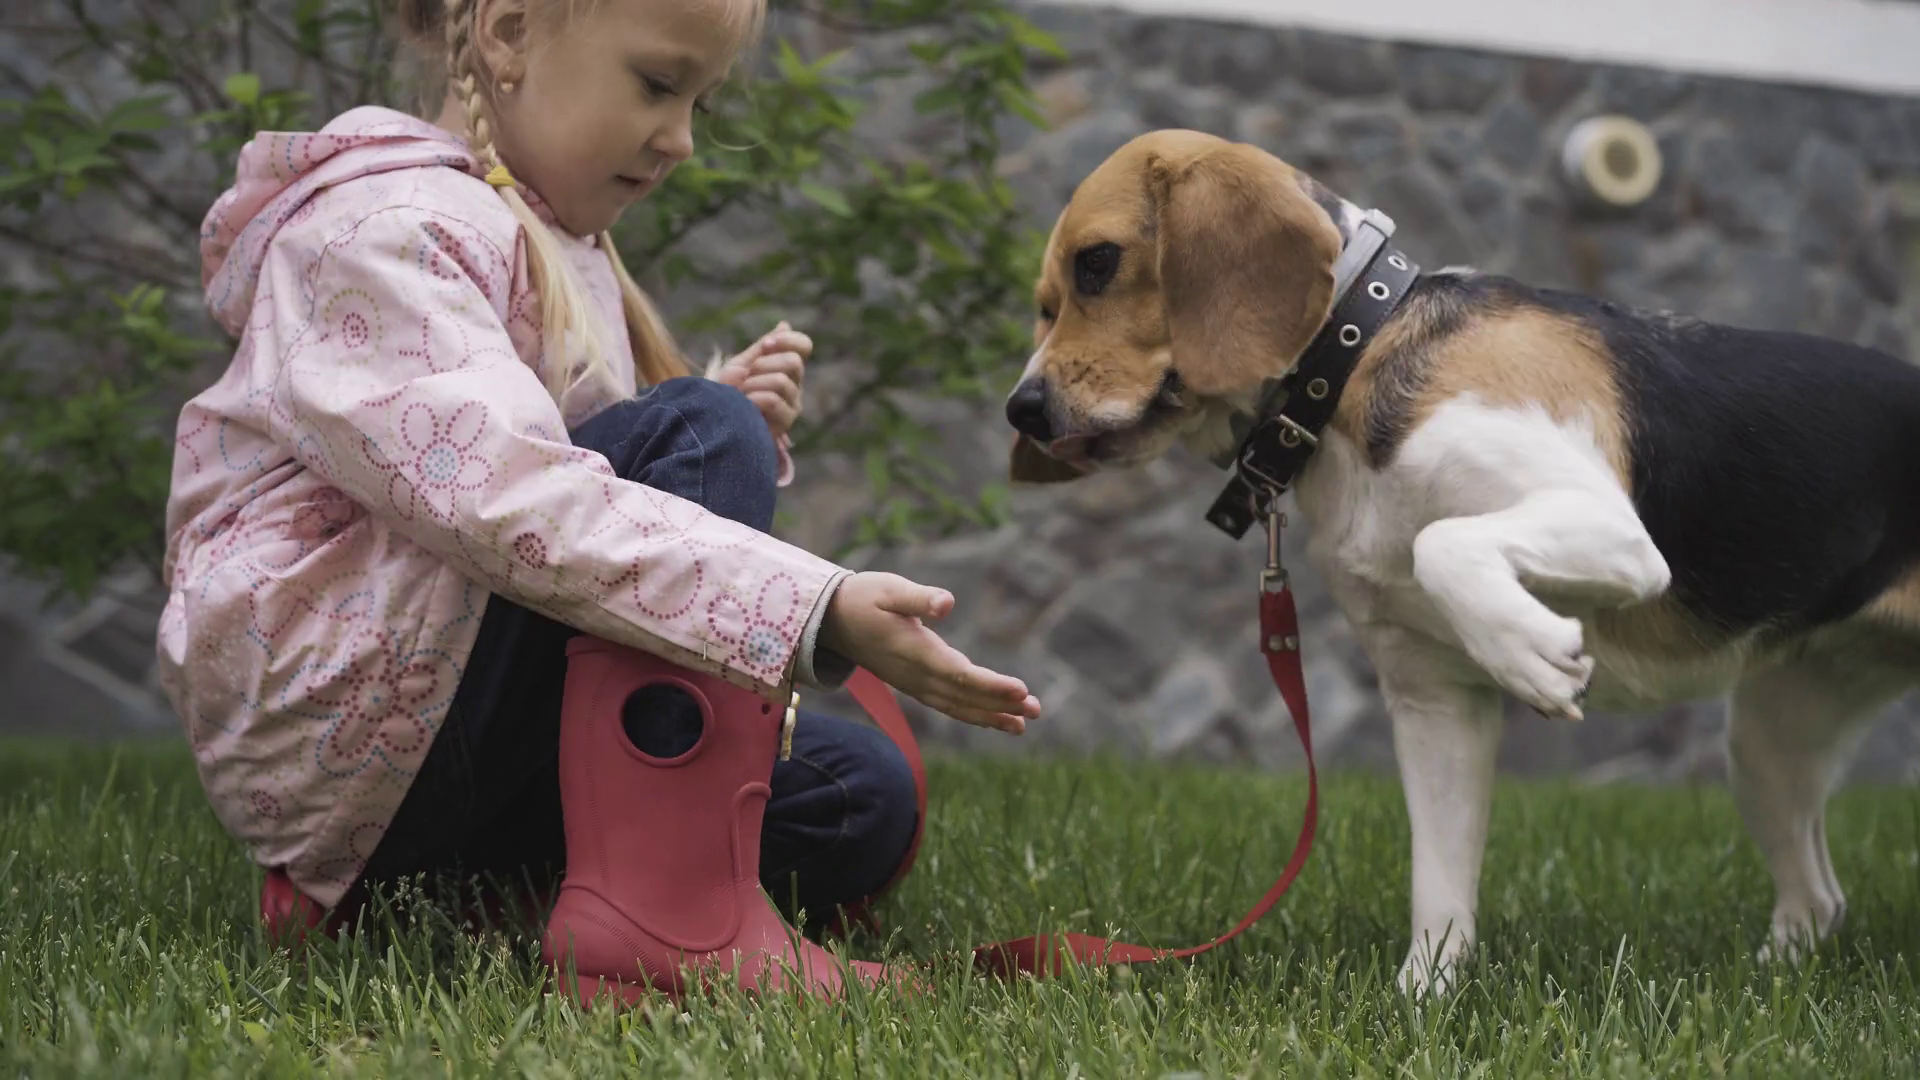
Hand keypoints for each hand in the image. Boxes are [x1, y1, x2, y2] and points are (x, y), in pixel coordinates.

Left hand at [713, 321, 806, 440]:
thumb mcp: (741, 365)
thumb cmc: (727, 394)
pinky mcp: (784, 423)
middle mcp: (794, 386)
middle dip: (763, 364)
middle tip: (744, 375)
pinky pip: (773, 400)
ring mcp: (792, 406)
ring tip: (739, 394)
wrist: (714, 422)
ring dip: (753, 383)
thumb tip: (784, 324)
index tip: (765, 345)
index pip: (803, 346)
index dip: (787, 340)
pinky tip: (743, 405)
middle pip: (794, 362)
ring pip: (781, 381)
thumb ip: (762, 348)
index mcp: (786, 368)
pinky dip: (753, 398)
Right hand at [821, 572, 1040, 733]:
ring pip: (956, 706)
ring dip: (990, 715)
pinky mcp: (914, 685)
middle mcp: (915, 674)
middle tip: (1035, 710)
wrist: (830, 621)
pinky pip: (947, 705)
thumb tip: (947, 603)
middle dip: (1000, 704)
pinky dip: (972, 713)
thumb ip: (917, 597)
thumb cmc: (863, 598)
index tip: (1020, 690)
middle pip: (963, 696)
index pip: (958, 674)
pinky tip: (995, 718)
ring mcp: (913, 684)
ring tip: (1022, 724)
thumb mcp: (889, 589)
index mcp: (914, 651)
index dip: (990, 685)